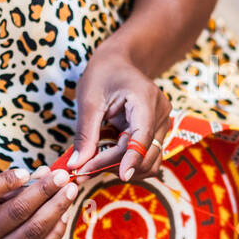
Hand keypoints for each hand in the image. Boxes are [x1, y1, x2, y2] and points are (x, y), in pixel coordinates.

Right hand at [0, 164, 78, 238]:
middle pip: (17, 211)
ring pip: (33, 230)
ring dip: (56, 208)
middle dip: (44, 191)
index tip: (27, 172)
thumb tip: (45, 173)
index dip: (8, 180)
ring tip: (69, 192)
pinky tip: (64, 215)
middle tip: (62, 177)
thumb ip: (9, 185)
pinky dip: (56, 230)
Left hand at [67, 46, 171, 182]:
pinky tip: (106, 159)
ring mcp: (161, 124)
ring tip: (93, 165)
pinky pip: (146, 155)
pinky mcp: (155, 132)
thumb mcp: (88, 100)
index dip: (131, 159)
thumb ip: (85, 134)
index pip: (142, 136)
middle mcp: (160, 113)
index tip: (120, 177)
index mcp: (146, 99)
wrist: (119, 61)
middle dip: (117, 166)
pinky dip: (127, 162)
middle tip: (83, 172)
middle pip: (146, 153)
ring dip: (123, 168)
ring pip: (150, 160)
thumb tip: (77, 165)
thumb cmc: (103, 73)